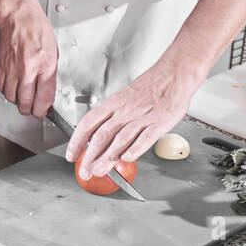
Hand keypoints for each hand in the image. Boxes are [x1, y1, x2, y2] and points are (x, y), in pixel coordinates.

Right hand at [0, 0, 57, 117]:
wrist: (18, 17)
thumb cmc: (37, 31)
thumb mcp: (53, 53)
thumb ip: (49, 76)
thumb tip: (46, 94)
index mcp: (45, 65)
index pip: (44, 99)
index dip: (43, 110)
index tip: (43, 111)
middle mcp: (28, 69)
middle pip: (25, 103)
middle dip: (30, 109)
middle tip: (33, 107)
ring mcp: (12, 69)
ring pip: (12, 99)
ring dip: (17, 101)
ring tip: (23, 96)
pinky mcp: (1, 68)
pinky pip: (2, 89)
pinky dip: (7, 92)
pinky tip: (13, 87)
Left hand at [67, 60, 203, 179]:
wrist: (174, 74)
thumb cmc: (151, 87)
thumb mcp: (124, 98)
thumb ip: (112, 117)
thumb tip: (97, 136)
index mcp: (114, 104)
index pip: (88, 123)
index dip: (77, 141)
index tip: (71, 155)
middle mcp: (125, 111)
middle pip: (102, 135)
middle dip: (90, 156)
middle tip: (85, 171)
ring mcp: (142, 117)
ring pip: (120, 138)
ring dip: (108, 156)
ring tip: (100, 170)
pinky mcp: (159, 122)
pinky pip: (145, 137)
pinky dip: (136, 149)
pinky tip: (127, 159)